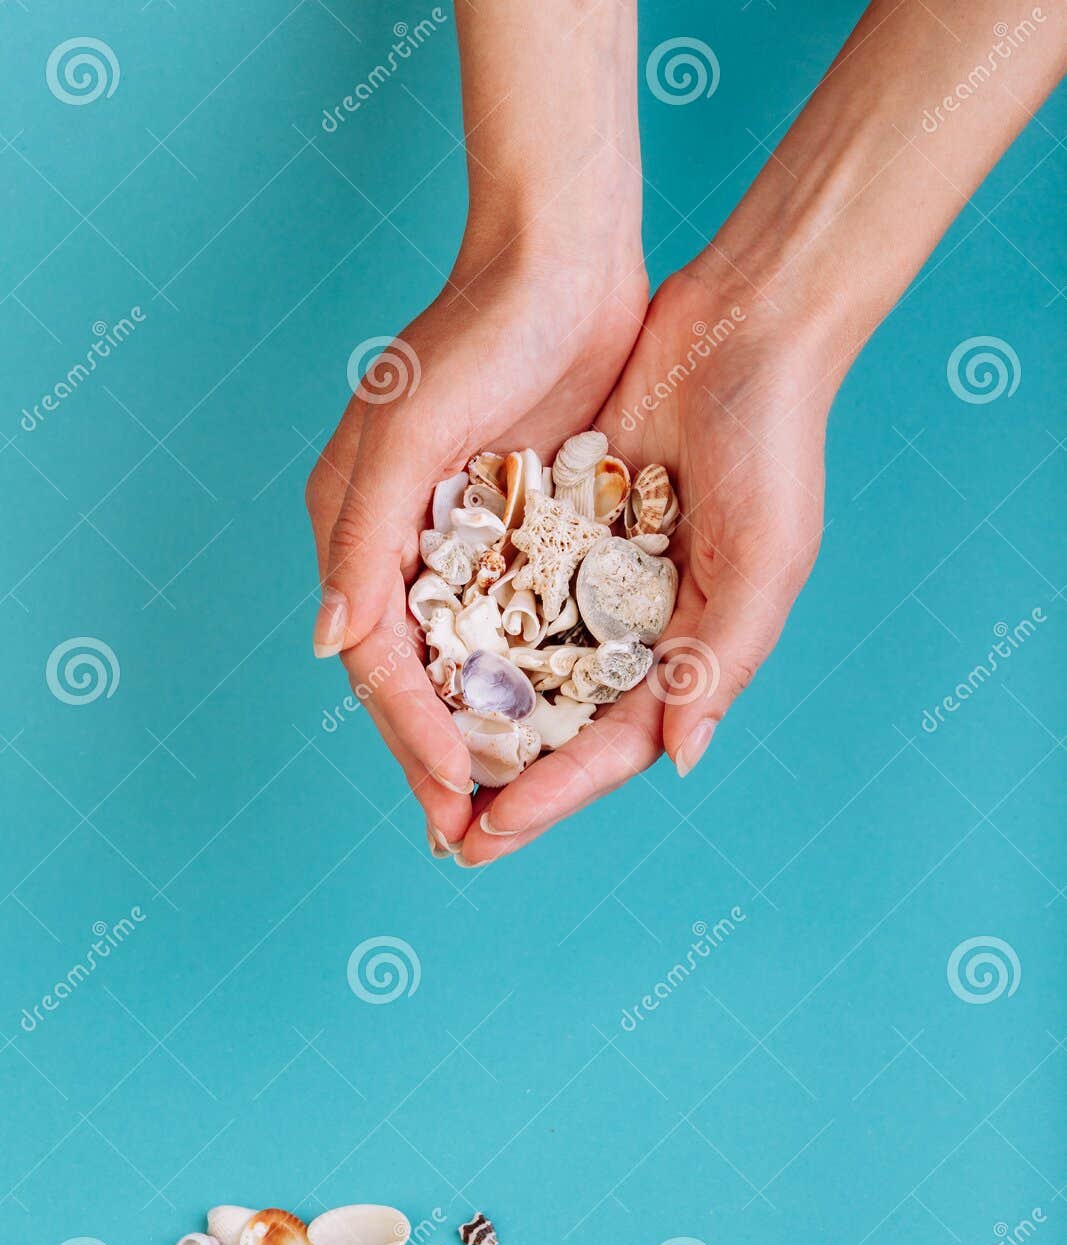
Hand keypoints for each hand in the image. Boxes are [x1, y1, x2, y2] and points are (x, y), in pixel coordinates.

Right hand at [305, 227, 647, 852]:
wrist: (563, 259)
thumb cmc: (476, 332)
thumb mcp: (407, 429)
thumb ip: (360, 537)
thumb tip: (328, 644)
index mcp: (356, 524)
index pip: (375, 659)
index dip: (409, 735)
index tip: (452, 797)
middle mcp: (401, 542)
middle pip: (415, 678)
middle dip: (437, 759)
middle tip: (469, 837)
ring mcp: (462, 541)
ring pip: (465, 663)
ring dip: (482, 736)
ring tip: (507, 805)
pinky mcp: (521, 530)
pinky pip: (516, 626)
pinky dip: (528, 682)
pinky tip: (554, 730)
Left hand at [458, 257, 837, 862]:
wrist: (739, 331)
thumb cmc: (772, 451)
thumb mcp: (762, 563)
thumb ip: (721, 660)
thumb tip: (679, 758)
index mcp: (685, 656)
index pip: (608, 748)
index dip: (551, 796)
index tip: (488, 835)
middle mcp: (630, 632)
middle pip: (555, 728)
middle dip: (502, 784)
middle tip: (441, 838)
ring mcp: (586, 583)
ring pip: (517, 672)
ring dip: (470, 723)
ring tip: (417, 772)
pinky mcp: (551, 528)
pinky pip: (497, 594)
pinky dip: (462, 630)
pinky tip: (410, 664)